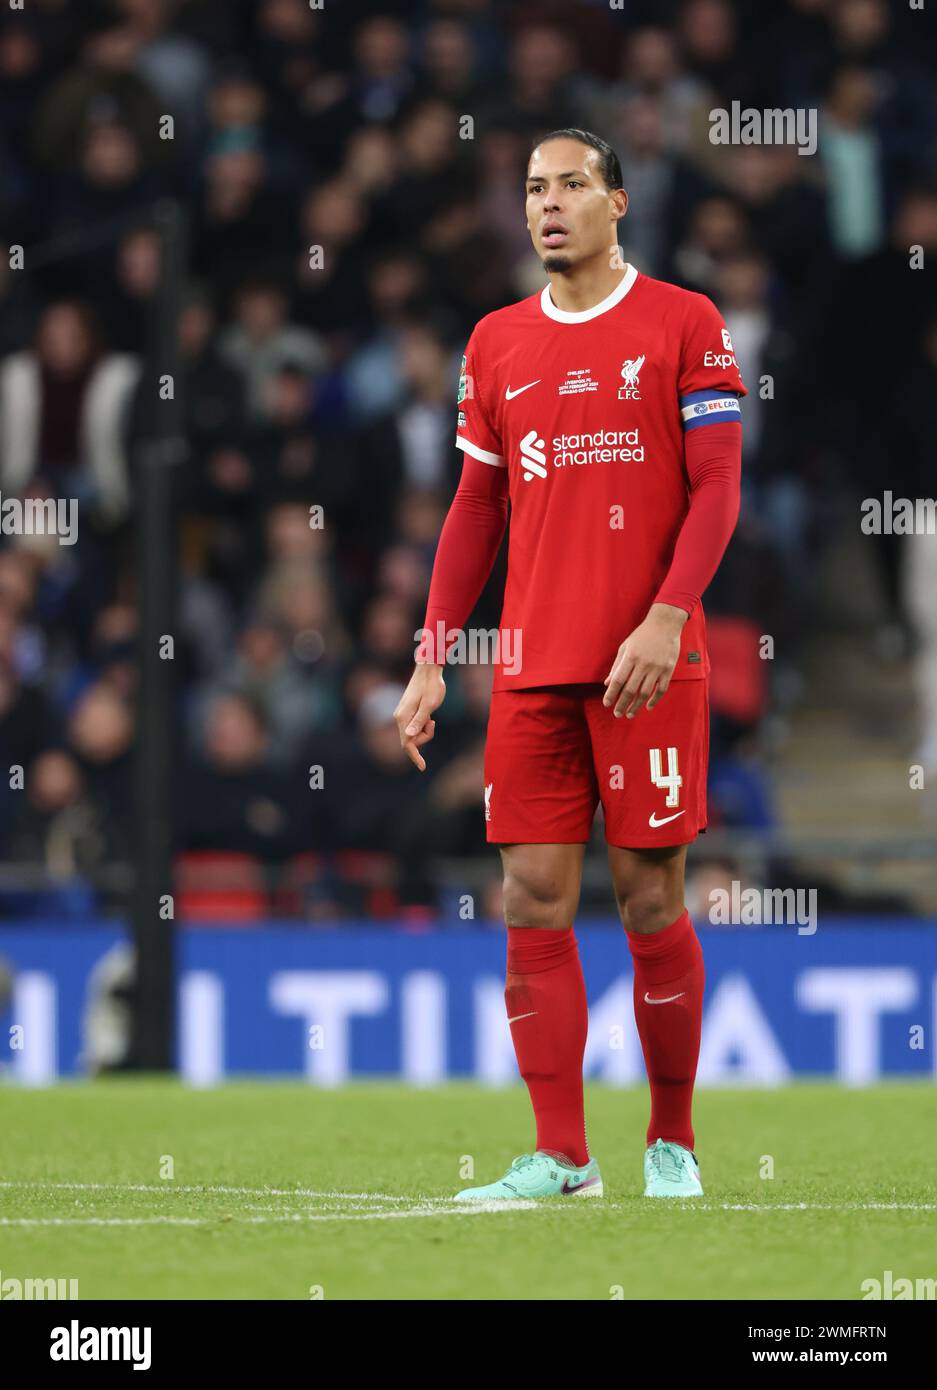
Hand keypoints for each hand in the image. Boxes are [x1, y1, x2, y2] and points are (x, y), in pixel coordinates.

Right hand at [394, 663, 445, 770]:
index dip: (415, 757)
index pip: (407, 743)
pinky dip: (424, 726)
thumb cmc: (431, 686)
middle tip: (433, 722)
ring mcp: (402, 715)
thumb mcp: (429, 705)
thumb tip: (409, 737)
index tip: (423, 768)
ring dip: (425, 731)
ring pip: (414, 734)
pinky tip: (429, 717)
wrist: (428, 670)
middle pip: (411, 740)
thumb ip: (419, 721)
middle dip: (424, 737)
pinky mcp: (407, 713)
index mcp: (403, 717)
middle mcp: (399, 717)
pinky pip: (415, 728)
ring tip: (432, 717)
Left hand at [602, 603, 687, 718]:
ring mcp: (657, 667)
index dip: (611, 694)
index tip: (606, 704)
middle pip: (630, 690)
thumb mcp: (625, 646)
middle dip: (622, 704)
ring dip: (636, 706)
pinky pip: (661, 689)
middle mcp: (643, 664)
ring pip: (645, 692)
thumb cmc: (642, 635)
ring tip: (629, 714)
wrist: (665, 624)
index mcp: (630, 657)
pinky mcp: (668, 669)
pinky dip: (654, 700)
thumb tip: (608, 683)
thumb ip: (616, 665)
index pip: (618, 680)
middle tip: (617, 714)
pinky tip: (648, 707)